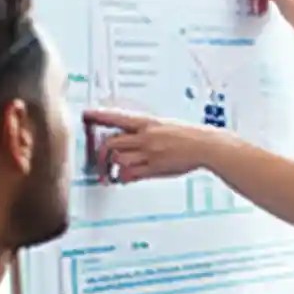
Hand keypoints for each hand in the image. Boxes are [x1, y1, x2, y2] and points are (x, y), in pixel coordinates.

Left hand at [83, 109, 220, 183]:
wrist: (207, 146)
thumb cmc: (190, 136)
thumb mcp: (166, 127)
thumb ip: (147, 133)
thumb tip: (131, 141)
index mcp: (148, 123)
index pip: (117, 117)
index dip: (99, 116)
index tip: (86, 115)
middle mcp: (146, 137)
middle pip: (110, 142)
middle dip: (100, 153)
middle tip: (98, 161)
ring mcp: (149, 152)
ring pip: (118, 158)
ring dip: (112, 167)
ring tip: (111, 173)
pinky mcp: (155, 167)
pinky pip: (131, 173)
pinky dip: (123, 177)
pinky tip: (124, 178)